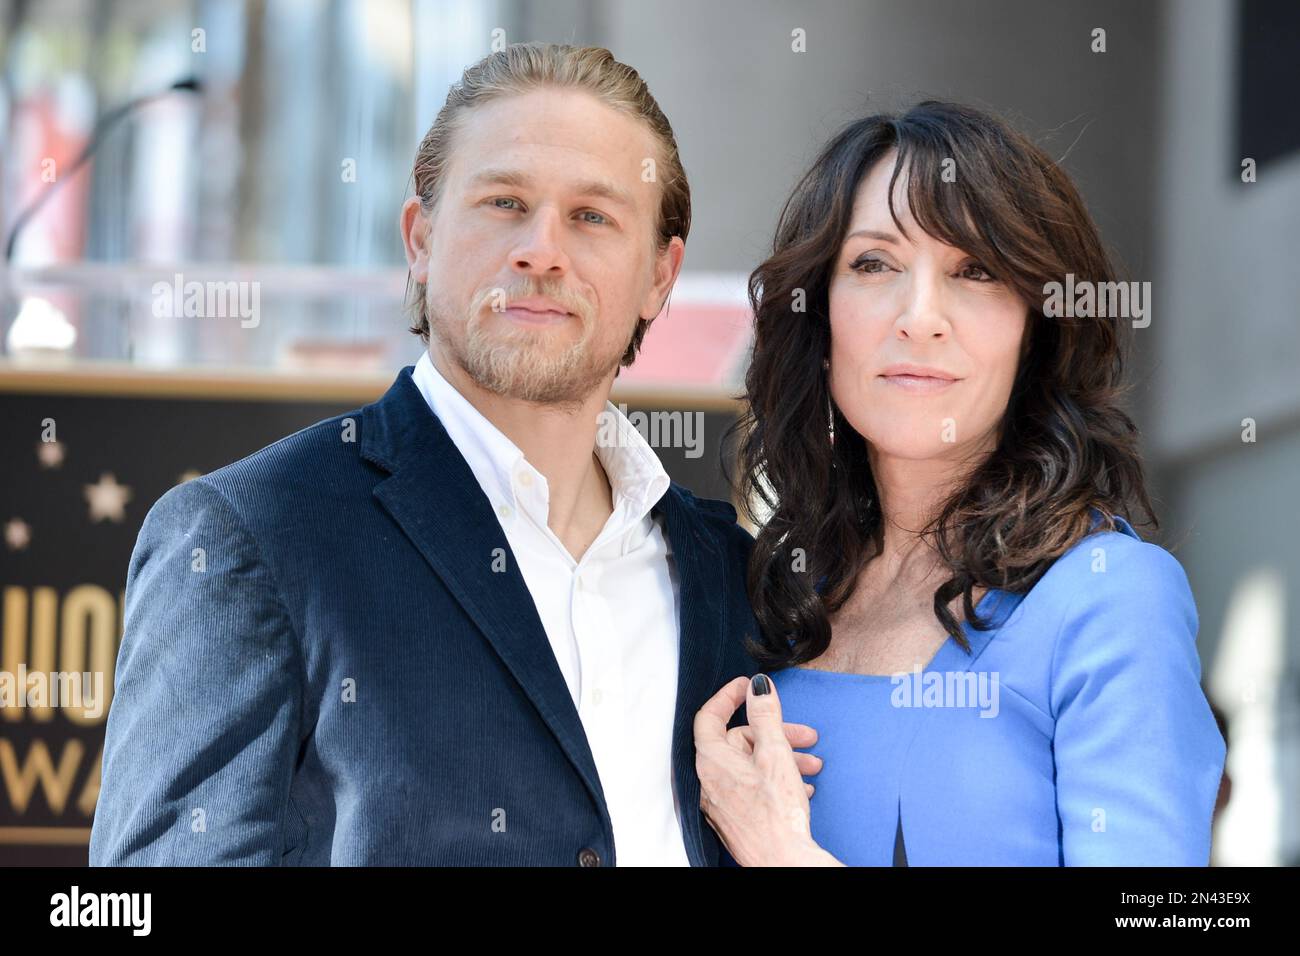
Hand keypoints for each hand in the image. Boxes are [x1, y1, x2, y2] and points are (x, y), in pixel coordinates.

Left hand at [694, 674, 841, 865]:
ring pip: (749, 765)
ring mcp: (721, 801)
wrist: (783, 861)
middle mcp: (709, 780)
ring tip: (811, 767)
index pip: (709, 716)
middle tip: (804, 737)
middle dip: (775, 734)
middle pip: (738, 741)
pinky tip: (800, 787)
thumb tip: (758, 688)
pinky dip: (775, 779)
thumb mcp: (774, 753)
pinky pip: (751, 786)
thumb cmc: (777, 814)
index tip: (748, 686)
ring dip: (782, 759)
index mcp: (712, 761)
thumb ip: (765, 715)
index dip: (729, 696)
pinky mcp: (735, 817)